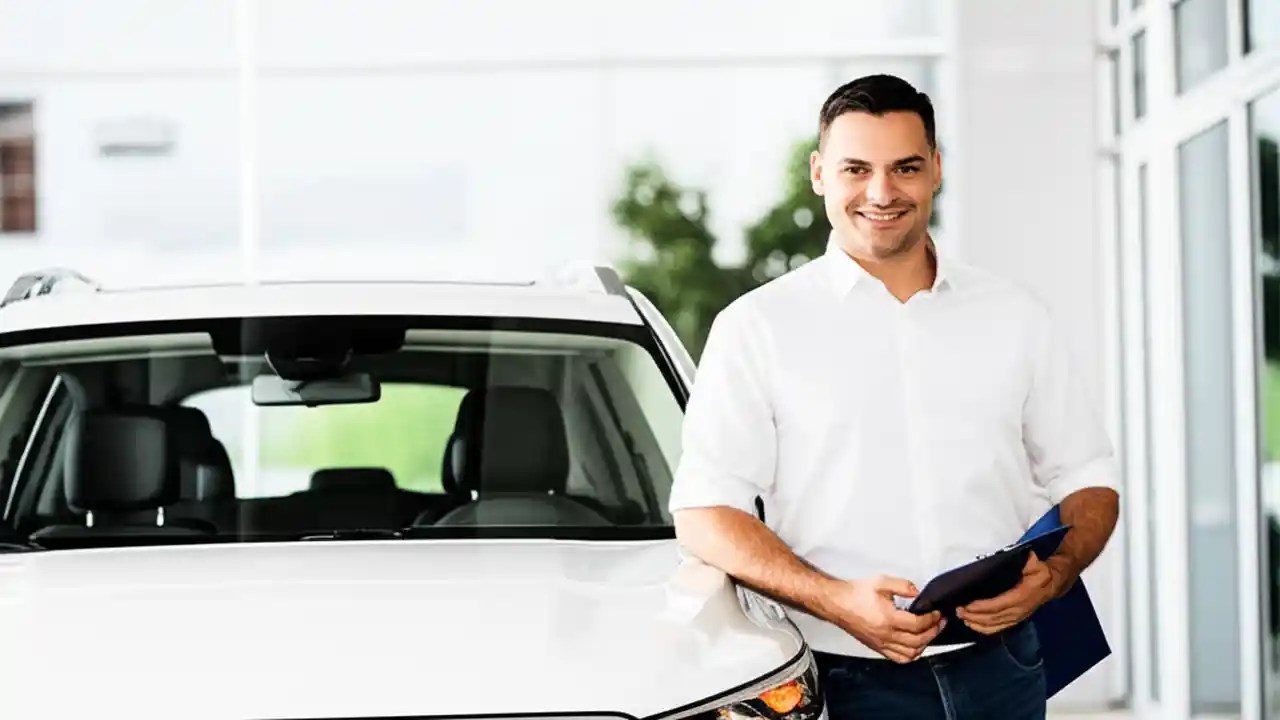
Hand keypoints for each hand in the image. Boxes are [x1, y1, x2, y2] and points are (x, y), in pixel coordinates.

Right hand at [826, 575, 945, 663]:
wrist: (837, 603)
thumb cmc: (856, 593)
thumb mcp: (881, 582)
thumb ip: (903, 585)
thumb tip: (918, 593)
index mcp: (888, 619)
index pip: (918, 624)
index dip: (932, 619)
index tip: (937, 612)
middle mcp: (886, 635)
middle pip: (918, 640)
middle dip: (933, 631)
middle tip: (939, 622)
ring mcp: (882, 643)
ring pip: (911, 652)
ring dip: (925, 644)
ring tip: (930, 632)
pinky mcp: (878, 647)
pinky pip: (899, 658)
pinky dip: (912, 655)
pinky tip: (915, 646)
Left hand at [956, 553, 1062, 634]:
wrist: (1053, 583)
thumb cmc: (1040, 571)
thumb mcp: (1035, 562)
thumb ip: (1026, 560)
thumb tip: (1016, 557)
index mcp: (1024, 594)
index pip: (1000, 604)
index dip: (983, 607)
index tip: (968, 605)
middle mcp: (1020, 609)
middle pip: (995, 617)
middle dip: (975, 616)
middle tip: (959, 611)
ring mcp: (1019, 616)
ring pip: (996, 625)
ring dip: (978, 623)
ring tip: (963, 617)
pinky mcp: (1016, 620)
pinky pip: (1000, 628)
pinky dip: (985, 629)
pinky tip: (974, 626)